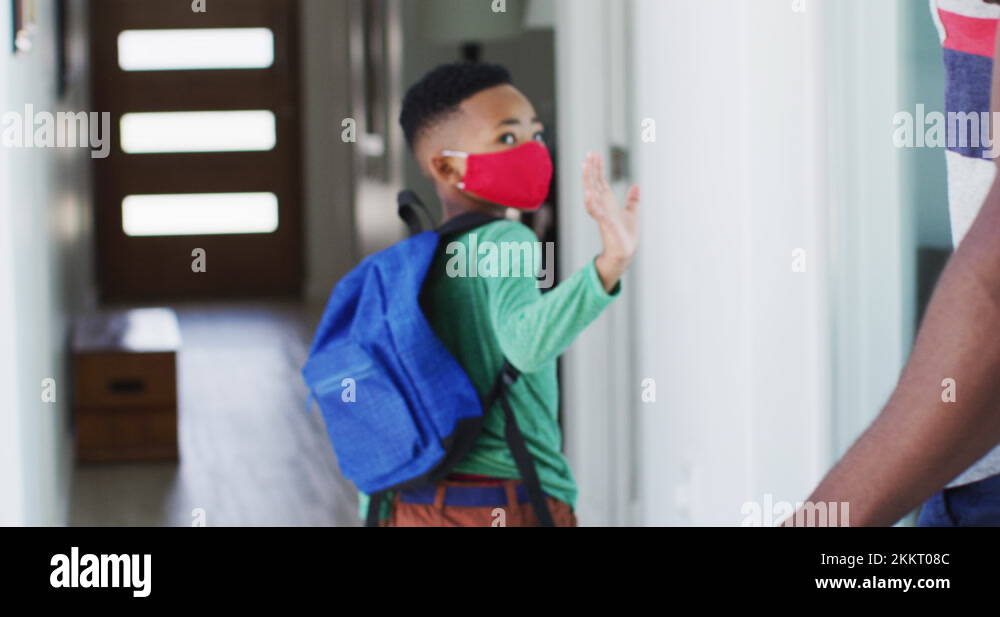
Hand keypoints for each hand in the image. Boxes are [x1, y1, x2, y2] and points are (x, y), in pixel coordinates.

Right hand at [582, 151, 640, 291]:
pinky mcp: (605, 224)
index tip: (594, 154)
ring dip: (588, 180)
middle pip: (594, 183)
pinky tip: (588, 193)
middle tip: (589, 153)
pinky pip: (596, 212)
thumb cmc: (626, 235)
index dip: (597, 168)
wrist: (625, 253)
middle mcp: (602, 206)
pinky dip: (591, 203)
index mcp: (608, 202)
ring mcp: (602, 214)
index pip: (600, 181)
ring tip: (585, 166)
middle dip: (591, 169)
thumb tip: (636, 186)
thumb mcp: (632, 213)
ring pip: (592, 194)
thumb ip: (632, 200)